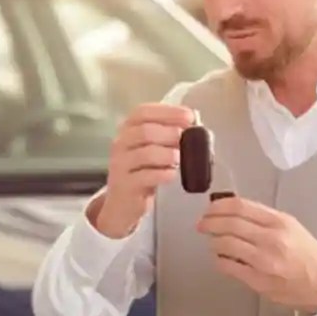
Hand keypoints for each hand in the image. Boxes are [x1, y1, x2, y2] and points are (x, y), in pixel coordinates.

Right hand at [93, 103, 195, 237]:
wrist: (123, 203)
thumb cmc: (143, 170)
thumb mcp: (153, 148)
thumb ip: (170, 133)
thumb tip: (196, 122)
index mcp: (127, 129)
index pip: (143, 112)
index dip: (168, 112)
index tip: (190, 117)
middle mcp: (120, 143)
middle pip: (145, 131)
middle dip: (171, 133)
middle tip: (187, 139)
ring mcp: (120, 165)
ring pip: (146, 153)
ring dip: (169, 154)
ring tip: (181, 158)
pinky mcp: (125, 185)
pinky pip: (147, 176)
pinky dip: (164, 174)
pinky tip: (172, 174)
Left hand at [197, 196, 316, 315]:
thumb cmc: (305, 253)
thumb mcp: (289, 225)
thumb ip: (261, 217)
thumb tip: (231, 211)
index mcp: (278, 222)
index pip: (240, 207)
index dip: (218, 206)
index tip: (210, 209)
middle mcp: (271, 239)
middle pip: (229, 224)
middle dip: (209, 222)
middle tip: (202, 224)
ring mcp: (263, 260)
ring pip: (225, 244)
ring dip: (214, 242)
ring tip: (214, 242)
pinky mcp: (258, 280)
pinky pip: (228, 266)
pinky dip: (219, 260)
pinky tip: (221, 258)